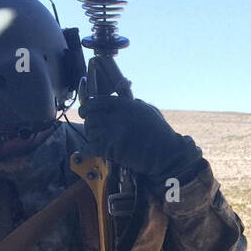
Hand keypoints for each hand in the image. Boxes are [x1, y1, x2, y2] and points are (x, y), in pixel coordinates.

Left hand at [78, 95, 202, 183]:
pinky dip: (88, 150)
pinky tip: (90, 152)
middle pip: (90, 118)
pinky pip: (91, 147)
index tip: (84, 113)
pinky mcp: (112, 149)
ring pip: (90, 132)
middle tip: (93, 130)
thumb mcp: (148, 110)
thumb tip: (126, 96)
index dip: (87, 107)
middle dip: (90, 125)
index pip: (95, 102)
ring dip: (92, 138)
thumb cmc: (160, 133)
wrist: (166, 154)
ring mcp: (113, 132)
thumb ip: (133, 102)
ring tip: (99, 142)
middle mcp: (116, 116)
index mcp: (124, 105)